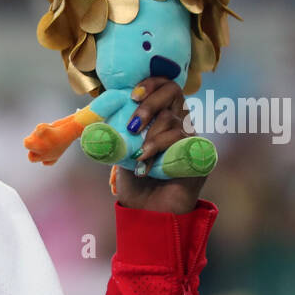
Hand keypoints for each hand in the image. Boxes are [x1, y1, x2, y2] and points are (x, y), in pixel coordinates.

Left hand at [115, 76, 206, 213]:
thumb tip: (96, 112)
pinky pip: (181, 138)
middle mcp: (178, 123)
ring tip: (137, 157)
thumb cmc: (135, 183)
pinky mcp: (199, 153)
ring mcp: (190, 137)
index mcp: (161, 117)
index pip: (164, 85)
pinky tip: (145, 162)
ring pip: (173, 119)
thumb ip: (116, 131)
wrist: (148, 212)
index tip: (133, 94)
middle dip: (149, 105)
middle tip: (133, 125)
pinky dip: (159, 147)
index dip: (151, 83)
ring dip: (150, 137)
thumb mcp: (121, 152)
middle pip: (173, 91)